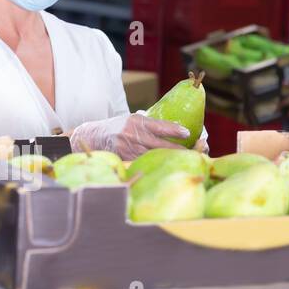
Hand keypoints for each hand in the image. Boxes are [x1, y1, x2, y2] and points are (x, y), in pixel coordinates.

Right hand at [70, 113, 191, 159]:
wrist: (94, 136)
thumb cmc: (118, 127)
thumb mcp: (133, 120)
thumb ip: (150, 124)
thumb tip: (174, 128)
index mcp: (137, 121)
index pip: (159, 126)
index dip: (174, 130)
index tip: (187, 133)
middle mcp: (132, 134)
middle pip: (160, 145)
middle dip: (178, 150)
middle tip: (194, 153)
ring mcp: (127, 149)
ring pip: (153, 157)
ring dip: (169, 160)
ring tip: (183, 162)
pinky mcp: (124, 160)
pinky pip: (143, 164)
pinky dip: (155, 166)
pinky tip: (165, 168)